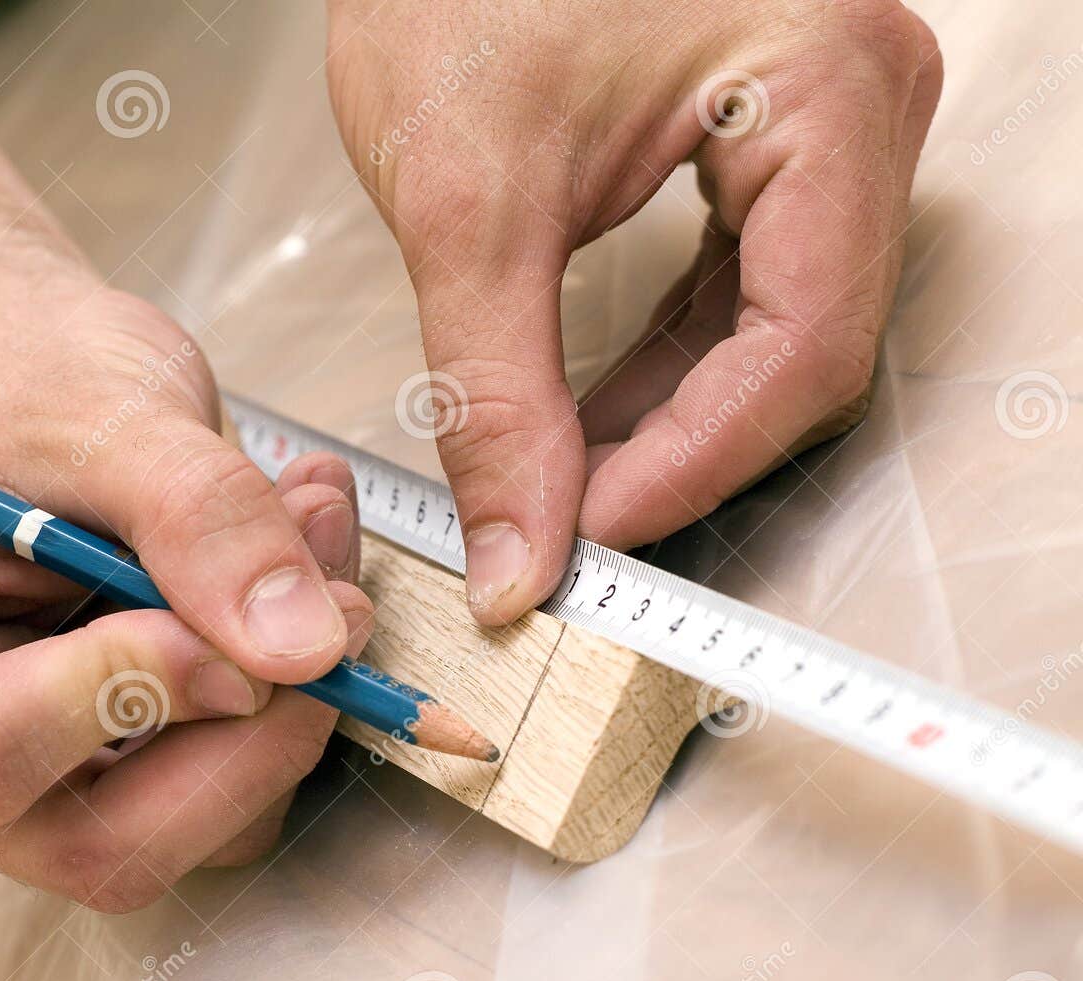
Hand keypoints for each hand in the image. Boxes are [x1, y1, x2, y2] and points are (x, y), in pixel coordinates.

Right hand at [0, 257, 371, 911]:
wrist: (37, 377)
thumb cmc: (28, 380)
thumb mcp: (108, 413)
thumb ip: (200, 518)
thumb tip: (303, 649)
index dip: (127, 697)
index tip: (237, 620)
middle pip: (100, 845)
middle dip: (246, 735)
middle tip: (339, 602)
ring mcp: (34, 788)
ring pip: (190, 839)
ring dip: (292, 712)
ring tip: (319, 544)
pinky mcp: (126, 781)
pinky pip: (234, 797)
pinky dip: (296, 705)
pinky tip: (307, 588)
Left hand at [327, 0, 940, 621]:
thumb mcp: (467, 200)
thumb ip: (495, 393)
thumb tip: (520, 552)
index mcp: (826, 83)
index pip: (804, 340)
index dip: (697, 461)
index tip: (591, 536)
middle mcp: (857, 100)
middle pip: (805, 346)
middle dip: (683, 452)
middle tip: (574, 529)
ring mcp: (819, 122)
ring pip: (777, 332)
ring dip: (673, 422)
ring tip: (567, 484)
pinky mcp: (765, 142)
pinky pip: (742, 290)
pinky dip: (670, 367)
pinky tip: (592, 419)